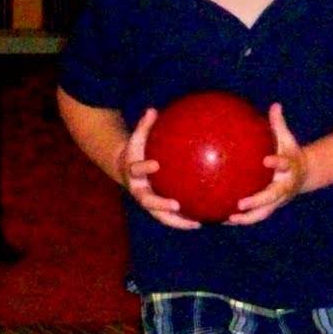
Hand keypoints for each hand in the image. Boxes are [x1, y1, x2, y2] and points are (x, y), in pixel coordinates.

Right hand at [122, 108, 200, 229]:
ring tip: (195, 223)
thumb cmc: (139, 151)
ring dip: (177, 221)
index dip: (144, 168)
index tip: (155, 165)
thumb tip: (153, 110)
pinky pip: (172, 217)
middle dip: (160, 205)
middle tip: (176, 205)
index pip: (136, 170)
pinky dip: (185, 220)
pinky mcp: (157, 209)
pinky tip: (203, 220)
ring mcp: (148, 202)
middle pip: (147, 202)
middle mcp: (139, 191)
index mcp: (134, 173)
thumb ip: (144, 126)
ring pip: (161, 216)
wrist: (128, 170)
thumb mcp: (139, 138)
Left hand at [229, 102, 302, 224]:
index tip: (267, 161)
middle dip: (257, 202)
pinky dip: (241, 218)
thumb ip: (278, 124)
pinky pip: (254, 215)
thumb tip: (275, 105)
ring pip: (264, 212)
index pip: (284, 165)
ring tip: (230, 219)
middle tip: (241, 203)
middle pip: (272, 197)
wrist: (303, 175)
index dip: (277, 163)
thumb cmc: (290, 153)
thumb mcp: (287, 139)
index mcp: (289, 169)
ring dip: (247, 218)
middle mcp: (285, 187)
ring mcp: (278, 200)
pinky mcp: (270, 207)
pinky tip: (222, 219)